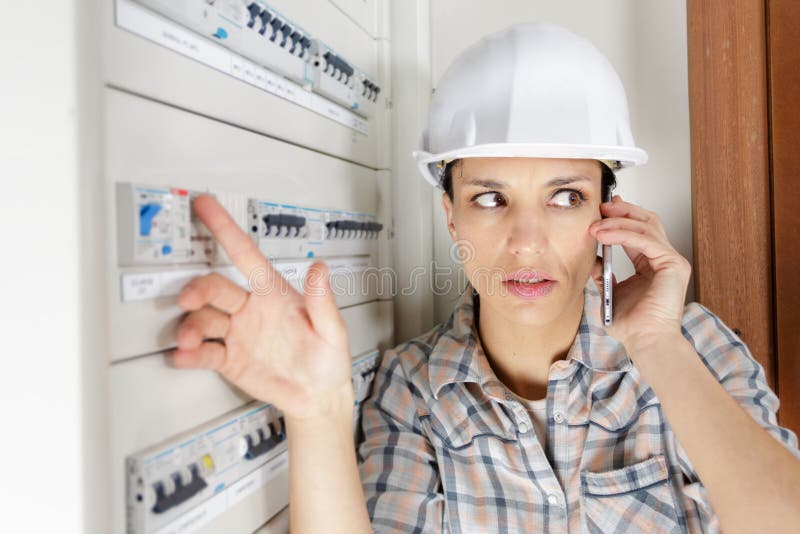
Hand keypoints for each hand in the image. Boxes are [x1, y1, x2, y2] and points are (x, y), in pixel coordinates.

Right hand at [172, 195, 352, 419]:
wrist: (318, 397)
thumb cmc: (329, 360)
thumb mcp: (333, 331)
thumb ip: (323, 301)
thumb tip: (320, 268)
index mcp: (274, 294)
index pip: (246, 254)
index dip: (226, 228)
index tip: (205, 205)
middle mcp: (251, 309)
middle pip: (216, 287)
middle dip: (198, 289)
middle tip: (188, 299)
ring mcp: (238, 333)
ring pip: (204, 319)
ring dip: (191, 327)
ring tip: (189, 342)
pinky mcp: (229, 359)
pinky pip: (204, 352)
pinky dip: (190, 354)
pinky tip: (183, 357)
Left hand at [589, 195, 691, 350]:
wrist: (644, 341)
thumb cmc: (631, 325)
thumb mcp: (609, 293)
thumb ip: (603, 274)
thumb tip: (591, 260)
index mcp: (652, 264)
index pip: (639, 231)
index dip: (622, 217)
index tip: (603, 210)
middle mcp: (664, 259)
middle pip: (647, 222)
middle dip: (622, 211)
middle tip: (601, 208)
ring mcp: (671, 261)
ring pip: (646, 227)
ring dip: (617, 223)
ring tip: (596, 226)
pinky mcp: (672, 265)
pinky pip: (646, 241)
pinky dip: (623, 235)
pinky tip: (605, 236)